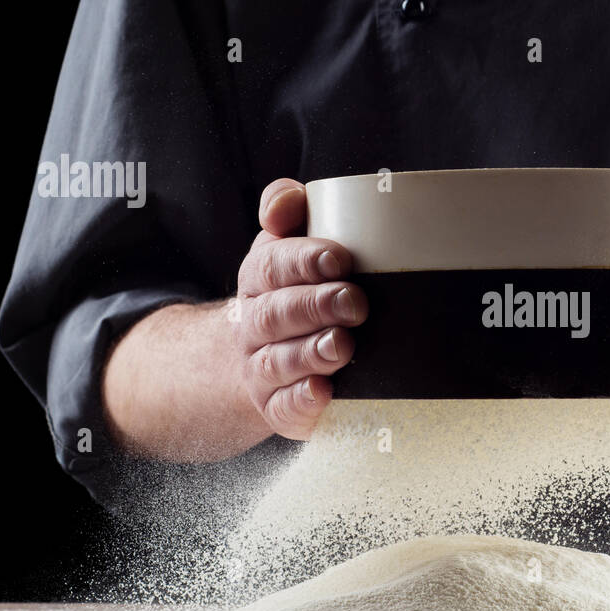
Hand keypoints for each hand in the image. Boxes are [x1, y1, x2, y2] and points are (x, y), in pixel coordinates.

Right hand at [235, 177, 367, 439]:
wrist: (260, 356)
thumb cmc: (293, 290)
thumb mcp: (286, 242)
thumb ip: (286, 209)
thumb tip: (283, 202)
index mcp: (259, 279)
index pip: (272, 265)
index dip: (304, 261)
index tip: (340, 259)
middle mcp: (254, 325)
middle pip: (277, 314)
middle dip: (316, 306)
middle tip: (355, 302)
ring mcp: (262, 370)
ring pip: (278, 362)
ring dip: (310, 354)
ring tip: (342, 345)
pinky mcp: (277, 408)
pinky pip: (283, 408)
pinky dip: (301, 401)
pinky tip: (323, 392)